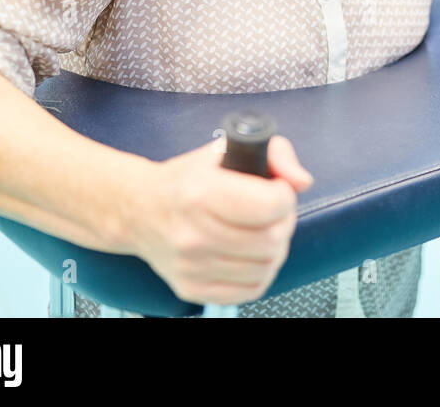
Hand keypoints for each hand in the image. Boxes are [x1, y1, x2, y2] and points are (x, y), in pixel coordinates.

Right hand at [127, 134, 311, 306]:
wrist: (138, 210)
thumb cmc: (188, 179)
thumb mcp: (226, 149)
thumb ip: (275, 153)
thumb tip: (301, 181)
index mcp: (200, 193)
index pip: (270, 206)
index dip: (284, 195)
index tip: (276, 189)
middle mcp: (193, 234)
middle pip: (272, 240)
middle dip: (283, 222)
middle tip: (272, 211)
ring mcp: (191, 266)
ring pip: (266, 267)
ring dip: (275, 248)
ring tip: (262, 231)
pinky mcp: (191, 288)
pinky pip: (250, 290)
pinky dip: (260, 272)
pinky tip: (251, 254)